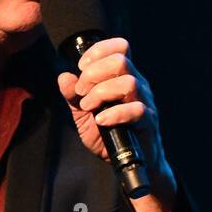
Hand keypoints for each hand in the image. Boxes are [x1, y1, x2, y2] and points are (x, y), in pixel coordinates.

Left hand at [57, 36, 177, 211]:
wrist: (127, 163)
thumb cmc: (109, 136)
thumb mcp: (84, 115)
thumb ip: (73, 97)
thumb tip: (63, 77)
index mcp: (123, 77)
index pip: (119, 47)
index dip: (99, 51)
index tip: (81, 67)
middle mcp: (137, 84)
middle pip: (121, 60)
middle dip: (94, 73)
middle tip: (82, 93)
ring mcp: (145, 102)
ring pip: (128, 82)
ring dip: (101, 93)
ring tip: (89, 108)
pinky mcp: (148, 122)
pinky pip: (136, 110)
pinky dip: (114, 114)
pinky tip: (101, 121)